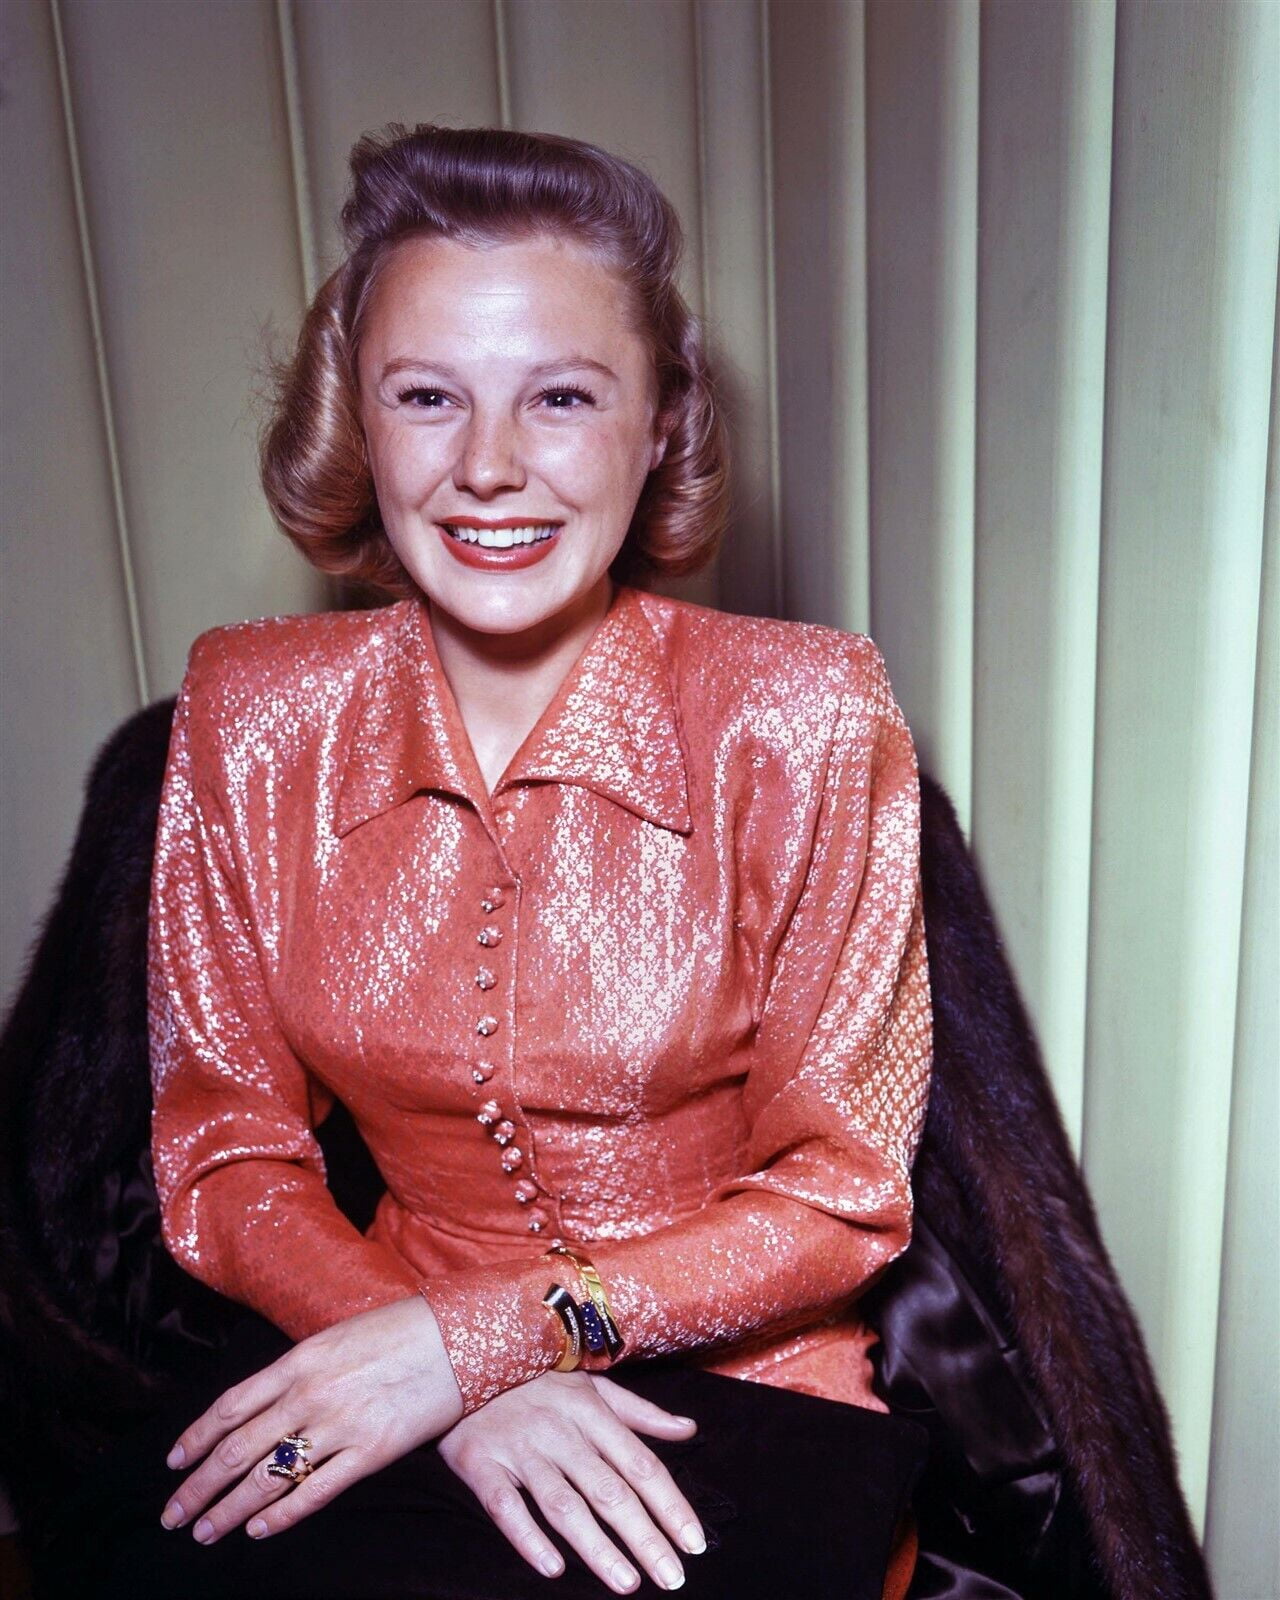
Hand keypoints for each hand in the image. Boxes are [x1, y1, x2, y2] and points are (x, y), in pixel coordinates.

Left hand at [158, 1294, 463, 1544]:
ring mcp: (339, 1424)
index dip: (194, 1438)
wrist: (458, 1334)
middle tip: (172, 1516)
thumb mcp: (338, 1337)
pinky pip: (315, 1492)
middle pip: (236, 1449)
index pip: (229, 1406)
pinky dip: (280, 1516)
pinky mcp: (371, 1451)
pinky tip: (258, 1531)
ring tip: (205, 1533)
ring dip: (228, 1510)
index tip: (173, 1463)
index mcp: (298, 1361)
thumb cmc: (400, 1330)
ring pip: (267, 1477)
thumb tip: (268, 1401)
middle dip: (198, 1487)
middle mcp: (309, 1394)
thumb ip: (301, 1368)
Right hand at [436, 1367, 706, 1593]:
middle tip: (672, 1578)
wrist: (460, 1362)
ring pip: (563, 1505)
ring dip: (597, 1547)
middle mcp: (560, 1432)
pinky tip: (553, 1568)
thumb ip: (640, 1413)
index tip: (695, 1543)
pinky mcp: (481, 1464)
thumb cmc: (535, 1380)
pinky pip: (506, 1507)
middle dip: (644, 1537)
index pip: (640, 1464)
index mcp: (591, 1412)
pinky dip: (528, 1538)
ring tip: (627, 1583)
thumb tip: (688, 1430)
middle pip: (609, 1490)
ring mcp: (520, 1450)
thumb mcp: (591, 1386)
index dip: (670, 1504)